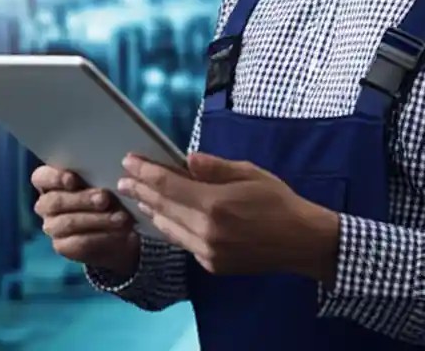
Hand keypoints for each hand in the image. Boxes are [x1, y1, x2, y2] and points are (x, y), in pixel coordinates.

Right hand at [31, 165, 139, 276]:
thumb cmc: (107, 198)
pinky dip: (102, 237)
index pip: (41, 177)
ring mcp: (52, 227)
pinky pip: (79, 243)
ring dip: (97, 219)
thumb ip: (100, 176)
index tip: (72, 180)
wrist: (116, 232)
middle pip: (55, 201)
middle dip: (82, 199)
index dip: (54, 177)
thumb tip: (113, 175)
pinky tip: (120, 233)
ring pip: (68, 222)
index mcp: (49, 182)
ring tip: (121, 218)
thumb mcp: (105, 184)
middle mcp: (45, 205)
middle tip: (105, 198)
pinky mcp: (62, 246)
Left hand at [116, 152, 340, 284]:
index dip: (145, 172)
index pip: (168, 185)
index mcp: (214, 204)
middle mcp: (206, 230)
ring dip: (150, 209)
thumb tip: (185, 159)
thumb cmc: (278, 202)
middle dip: (140, 190)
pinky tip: (161, 216)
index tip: (129, 161)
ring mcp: (207, 251)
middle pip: (162, 206)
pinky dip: (168, 226)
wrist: (302, 242)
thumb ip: (213, 167)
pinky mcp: (211, 264)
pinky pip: (181, 241)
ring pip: (167, 227)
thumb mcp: (249, 173)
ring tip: (136, 196)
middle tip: (123, 179)